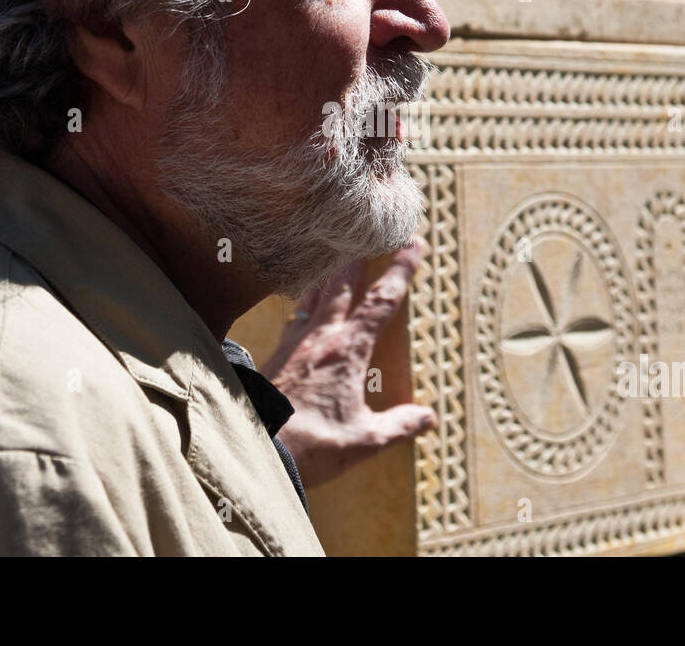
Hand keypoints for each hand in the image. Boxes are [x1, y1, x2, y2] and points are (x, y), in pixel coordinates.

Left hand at [263, 239, 436, 488]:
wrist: (256, 448)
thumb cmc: (311, 445)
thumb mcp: (364, 440)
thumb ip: (398, 425)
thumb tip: (428, 418)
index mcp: (348, 350)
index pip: (381, 302)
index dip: (401, 270)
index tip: (414, 243)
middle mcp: (319, 337)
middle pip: (341, 286)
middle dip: (358, 260)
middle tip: (367, 237)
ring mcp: (293, 343)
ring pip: (312, 296)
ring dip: (326, 276)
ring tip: (333, 262)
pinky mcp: (273, 356)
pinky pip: (293, 318)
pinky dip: (303, 304)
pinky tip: (301, 310)